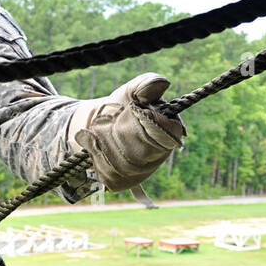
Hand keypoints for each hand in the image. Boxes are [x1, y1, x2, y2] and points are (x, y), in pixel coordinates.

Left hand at [69, 73, 184, 191]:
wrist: (96, 123)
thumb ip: (148, 84)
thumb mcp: (132, 90)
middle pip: (144, 149)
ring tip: (102, 130)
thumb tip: (165, 83)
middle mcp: (158, 157)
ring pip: (125, 163)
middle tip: (115, 118)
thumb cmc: (120, 105)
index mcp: (168, 133)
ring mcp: (140, 173)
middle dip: (125, 130)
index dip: (152, 122)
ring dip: (108, 142)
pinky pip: (109, 173)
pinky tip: (95, 145)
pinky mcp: (120, 183)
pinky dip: (97, 156)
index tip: (136, 110)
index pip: (170, 132)